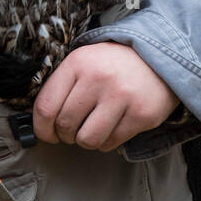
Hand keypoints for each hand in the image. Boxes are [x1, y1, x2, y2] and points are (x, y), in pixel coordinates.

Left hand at [32, 43, 179, 152]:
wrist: (159, 57)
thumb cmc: (113, 64)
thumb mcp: (84, 61)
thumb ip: (62, 86)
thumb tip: (41, 123)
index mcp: (78, 63)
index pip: (46, 107)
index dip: (42, 128)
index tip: (47, 134)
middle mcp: (98, 78)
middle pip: (65, 126)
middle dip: (65, 135)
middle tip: (73, 130)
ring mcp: (122, 97)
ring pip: (87, 140)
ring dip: (86, 141)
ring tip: (92, 129)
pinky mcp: (141, 114)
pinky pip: (111, 143)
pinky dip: (107, 142)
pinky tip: (112, 127)